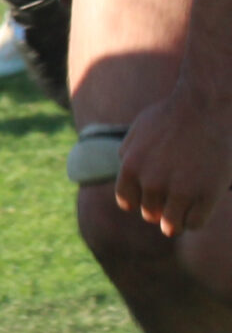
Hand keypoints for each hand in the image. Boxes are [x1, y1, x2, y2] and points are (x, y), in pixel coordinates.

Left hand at [116, 83, 231, 235]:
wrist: (207, 107)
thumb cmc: (172, 116)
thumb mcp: (137, 131)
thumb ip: (127, 154)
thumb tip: (124, 172)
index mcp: (131, 168)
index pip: (127, 202)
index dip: (138, 201)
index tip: (150, 198)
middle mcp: (152, 183)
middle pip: (150, 213)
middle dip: (159, 208)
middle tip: (173, 197)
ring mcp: (181, 191)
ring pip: (171, 225)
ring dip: (176, 221)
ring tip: (184, 210)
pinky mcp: (207, 195)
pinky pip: (195, 223)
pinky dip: (194, 220)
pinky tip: (199, 208)